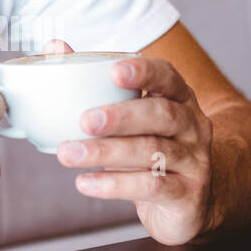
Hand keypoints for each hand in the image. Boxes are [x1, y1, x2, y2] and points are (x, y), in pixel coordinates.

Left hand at [46, 39, 214, 245]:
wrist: (187, 202)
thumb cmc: (149, 150)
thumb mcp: (130, 117)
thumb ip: (95, 84)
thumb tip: (56, 48)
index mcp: (179, 99)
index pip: (168, 77)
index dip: (144, 72)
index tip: (114, 71)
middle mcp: (193, 126)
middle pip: (162, 115)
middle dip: (121, 116)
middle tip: (84, 120)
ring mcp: (195, 161)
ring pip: (153, 152)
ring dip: (107, 153)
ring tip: (69, 154)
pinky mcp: (188, 195)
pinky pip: (152, 186)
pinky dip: (115, 184)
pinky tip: (85, 182)